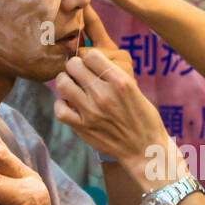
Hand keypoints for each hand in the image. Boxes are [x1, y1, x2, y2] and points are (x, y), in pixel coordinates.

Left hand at [54, 17, 172, 182]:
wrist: (144, 150)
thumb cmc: (144, 119)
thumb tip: (93, 62)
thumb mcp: (135, 90)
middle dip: (74, 67)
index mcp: (120, 82)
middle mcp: (104, 94)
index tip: (91, 65)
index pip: (91, 54)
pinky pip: (60, 109)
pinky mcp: (83, 128)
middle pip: (73, 65)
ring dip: (64, 82)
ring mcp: (91, 112)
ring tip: (71, 87)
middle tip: (78, 74)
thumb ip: (114, 75)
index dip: (89, 57)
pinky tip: (69, 105)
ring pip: (62, 83)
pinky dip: (61, 105)